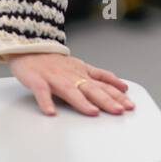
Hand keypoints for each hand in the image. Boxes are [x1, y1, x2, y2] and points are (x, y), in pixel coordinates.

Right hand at [8, 53, 134, 115]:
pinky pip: (42, 92)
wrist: (30, 49)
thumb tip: (122, 86)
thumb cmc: (56, 63)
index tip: (130, 105)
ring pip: (70, 91)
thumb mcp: (83, 67)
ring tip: (93, 112)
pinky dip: (46, 102)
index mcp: (83, 73)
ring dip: (82, 102)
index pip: (104, 84)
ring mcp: (55, 78)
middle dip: (107, 100)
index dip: (117, 94)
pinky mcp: (38, 80)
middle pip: (92, 89)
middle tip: (119, 110)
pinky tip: (50, 112)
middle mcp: (72, 76)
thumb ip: (101, 77)